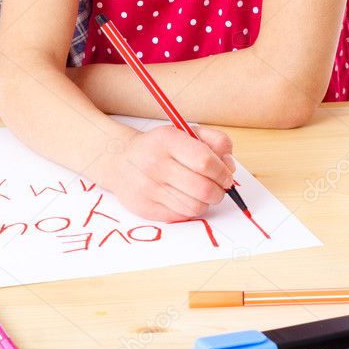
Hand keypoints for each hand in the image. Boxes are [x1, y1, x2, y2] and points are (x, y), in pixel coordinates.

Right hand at [102, 124, 235, 221]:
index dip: (223, 172)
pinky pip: (181, 216)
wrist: (120, 160)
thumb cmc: (159, 147)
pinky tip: (185, 198)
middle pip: (203, 188)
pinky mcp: (145, 207)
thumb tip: (229, 165)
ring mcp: (148, 187)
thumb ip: (214, 141)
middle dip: (219, 191)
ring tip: (201, 193)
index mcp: (167, 140)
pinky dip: (190, 209)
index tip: (226, 176)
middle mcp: (155, 163)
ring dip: (205, 202)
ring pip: (195, 206)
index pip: (205, 161)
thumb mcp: (185, 133)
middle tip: (218, 188)